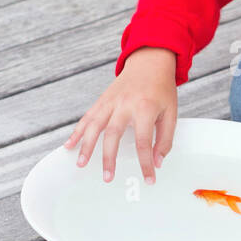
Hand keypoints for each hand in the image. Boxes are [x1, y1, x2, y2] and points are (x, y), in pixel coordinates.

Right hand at [63, 47, 177, 183]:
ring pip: (94, 125)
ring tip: (81, 164)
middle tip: (108, 177)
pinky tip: (70, 145)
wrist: (150, 62)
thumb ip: (165, 138)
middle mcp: (125, 104)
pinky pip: (87, 117)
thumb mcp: (171, 112)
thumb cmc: (161, 89)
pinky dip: (77, 132)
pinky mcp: (102, 100)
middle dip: (109, 158)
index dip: (145, 163)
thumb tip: (157, 161)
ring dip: (87, 146)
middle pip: (113, 134)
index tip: (149, 179)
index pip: (144, 141)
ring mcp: (111, 101)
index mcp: (145, 108)